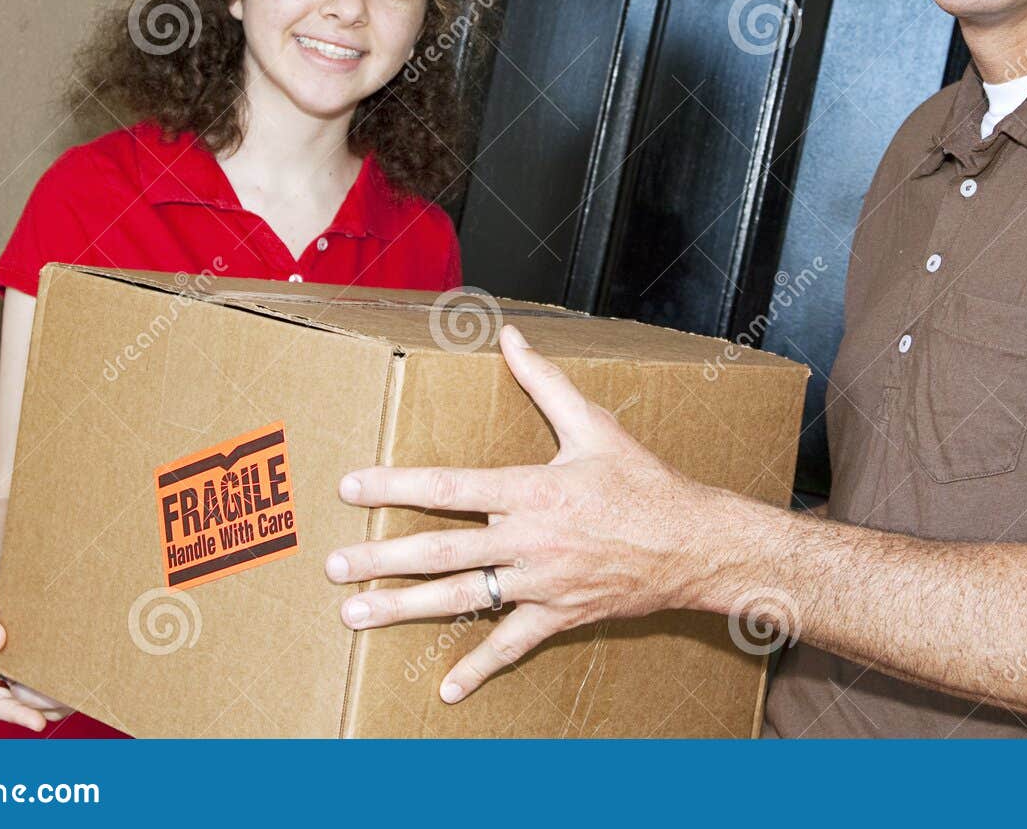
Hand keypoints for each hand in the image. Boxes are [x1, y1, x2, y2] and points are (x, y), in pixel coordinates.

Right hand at [0, 572, 74, 731]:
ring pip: (49, 695)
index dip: (17, 715)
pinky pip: (61, 674)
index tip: (37, 724)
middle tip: (76, 695)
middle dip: (51, 704)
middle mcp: (7, 676)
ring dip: (67, 696)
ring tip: (88, 687)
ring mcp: (28, 668)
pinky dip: (75, 677)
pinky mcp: (49, 655)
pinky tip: (91, 669)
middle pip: (31, 703)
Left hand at [327, 323, 717, 702]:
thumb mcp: (595, 425)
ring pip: (463, 599)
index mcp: (534, 489)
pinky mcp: (559, 615)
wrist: (693, 543)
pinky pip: (513, 645)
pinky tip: (446, 690)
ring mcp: (542, 583)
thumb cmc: (643, 482)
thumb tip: (510, 336)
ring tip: (355, 615)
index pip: (451, 487)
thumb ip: (544, 382)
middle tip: (333, 565)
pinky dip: (479, 668)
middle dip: (382, 558)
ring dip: (405, 609)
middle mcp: (530, 540)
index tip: (352, 487)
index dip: (397, 485)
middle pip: (442, 551)